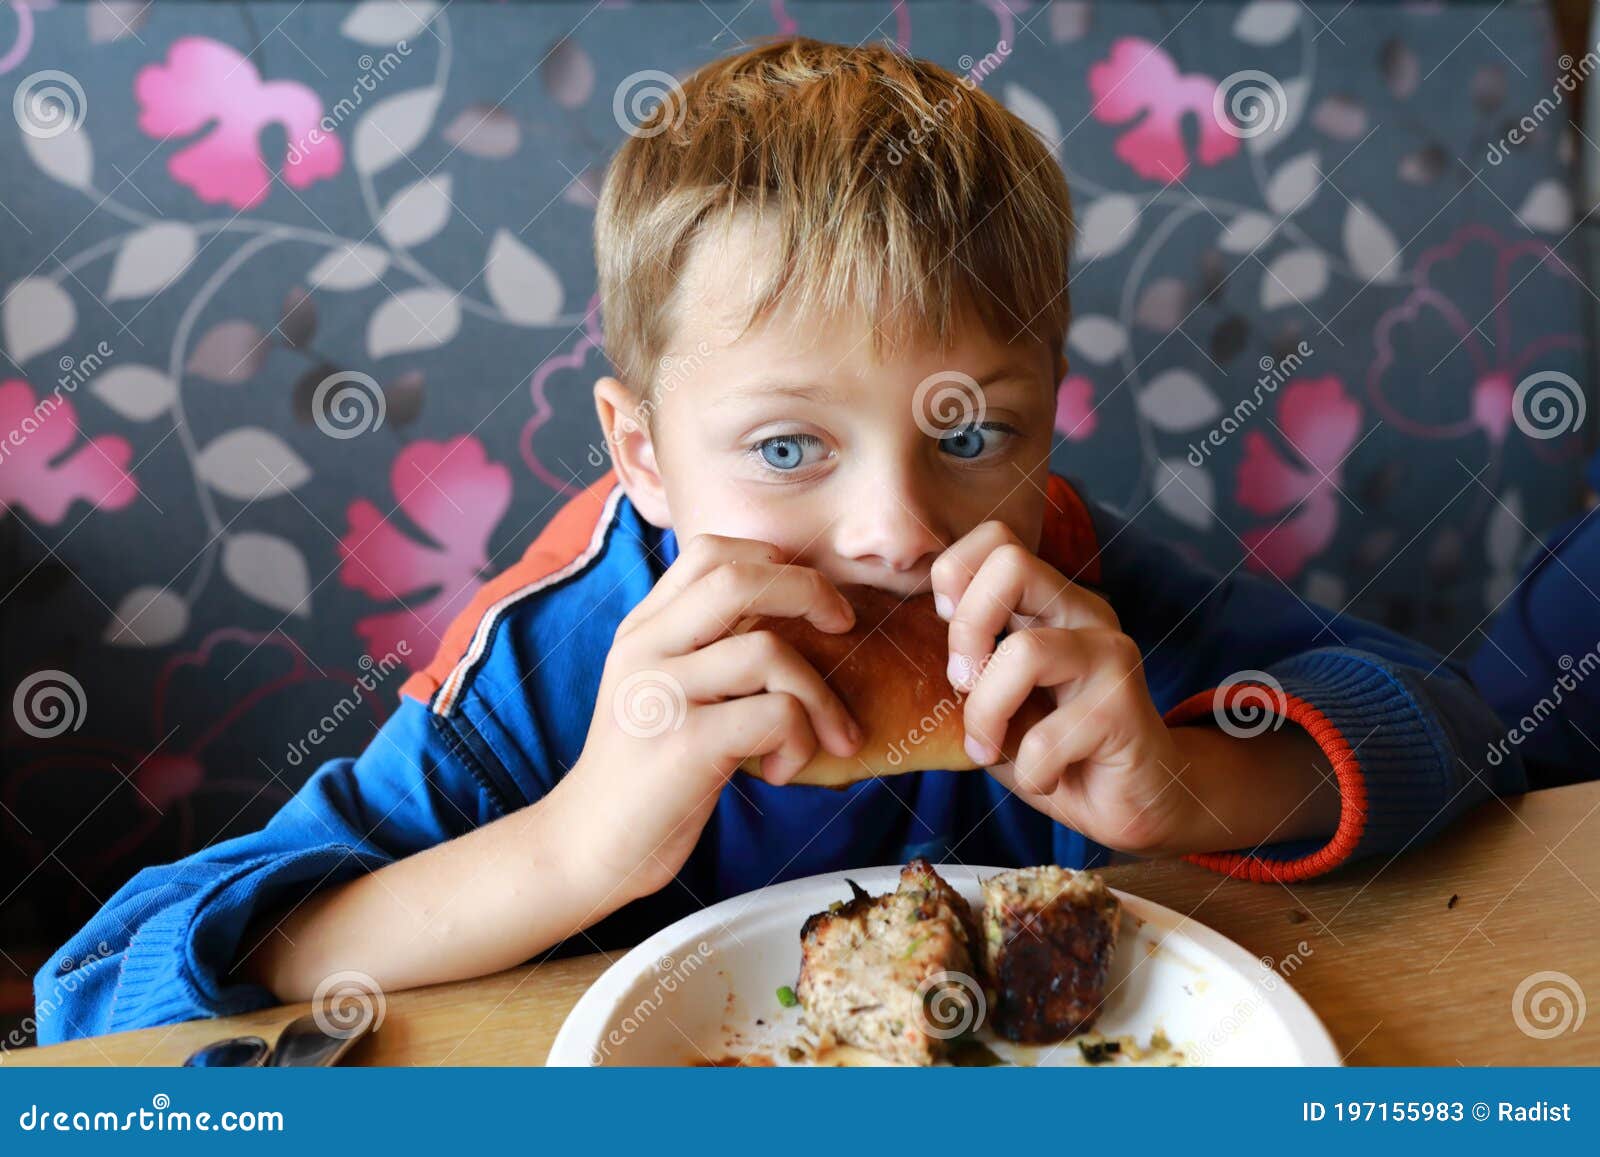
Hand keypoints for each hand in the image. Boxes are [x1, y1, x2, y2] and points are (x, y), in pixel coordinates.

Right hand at [549, 535, 862, 903]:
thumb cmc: (647, 773)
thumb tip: (791, 608)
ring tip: (820, 738)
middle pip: (742, 578)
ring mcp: (661, 694)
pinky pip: (777, 715)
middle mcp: (645, 648)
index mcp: (642, 629)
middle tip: (843, 627)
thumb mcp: (663, 691)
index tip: (805, 601)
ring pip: (770, 652)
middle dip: (812, 592)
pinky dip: (801, 742)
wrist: (589, 847)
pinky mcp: (683, 745)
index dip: (772, 561)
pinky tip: (781, 773)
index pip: (710, 552)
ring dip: (819, 697)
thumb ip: (704, 647)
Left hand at [931, 521, 1189, 853]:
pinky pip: (1048, 737)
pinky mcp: (1125, 707)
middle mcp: (1084, 614)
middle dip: (966, 628)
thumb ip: (965, 668)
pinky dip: (1030, 771)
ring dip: (987, 712)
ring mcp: (1110, 655)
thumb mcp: (996, 702)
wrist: (1135, 800)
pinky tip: (1044, 780)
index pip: (997, 539)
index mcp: (1050, 602)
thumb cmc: (1056, 750)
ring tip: (988, 748)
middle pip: (1011, 564)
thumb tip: (906, 652)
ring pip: (1025, 651)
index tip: (947, 634)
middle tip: (961, 685)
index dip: (956, 575)